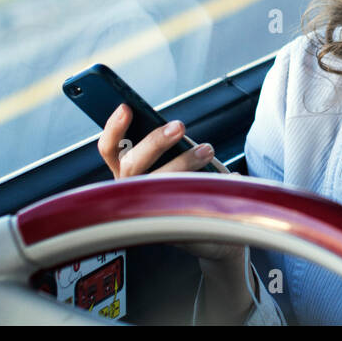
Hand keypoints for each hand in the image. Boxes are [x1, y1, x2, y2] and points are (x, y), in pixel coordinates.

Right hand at [97, 104, 246, 264]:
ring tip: (206, 150)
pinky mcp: (170, 222)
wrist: (204, 232)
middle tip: (179, 126)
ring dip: (183, 163)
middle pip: (131, 165)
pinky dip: (211, 185)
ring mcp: (146, 206)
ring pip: (157, 182)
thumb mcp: (168, 163)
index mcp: (126, 170)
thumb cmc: (181, 185)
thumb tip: (175, 128)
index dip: (114, 129)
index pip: (109, 149)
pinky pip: (186, 202)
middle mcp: (130, 188)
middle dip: (154, 142)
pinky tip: (231, 177)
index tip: (126, 108)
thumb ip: (162, 149)